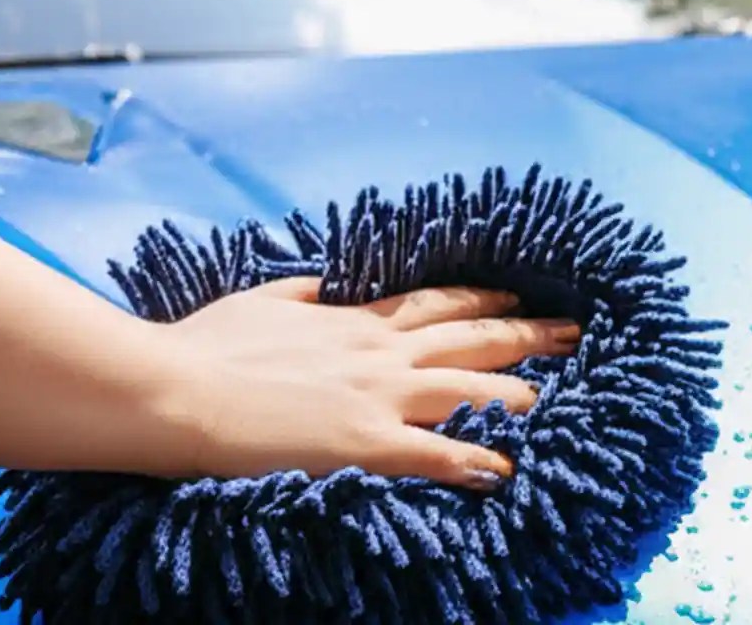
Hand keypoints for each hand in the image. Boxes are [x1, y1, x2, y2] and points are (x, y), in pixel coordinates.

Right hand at [159, 278, 579, 489]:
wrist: (177, 390)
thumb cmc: (207, 346)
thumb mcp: (259, 300)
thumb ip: (299, 289)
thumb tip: (322, 280)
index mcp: (355, 321)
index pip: (437, 303)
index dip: (482, 298)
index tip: (515, 294)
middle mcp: (380, 354)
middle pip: (472, 339)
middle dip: (528, 333)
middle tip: (574, 331)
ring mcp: (378, 397)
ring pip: (470, 391)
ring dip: (519, 397)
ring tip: (558, 401)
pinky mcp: (365, 443)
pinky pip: (436, 454)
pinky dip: (475, 462)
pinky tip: (506, 470)